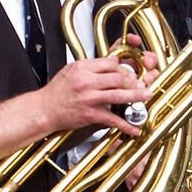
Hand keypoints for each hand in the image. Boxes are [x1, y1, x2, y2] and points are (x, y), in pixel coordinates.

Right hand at [39, 56, 153, 135]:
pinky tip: (134, 128)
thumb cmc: (56, 92)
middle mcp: (86, 81)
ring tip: (146, 96)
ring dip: (136, 96)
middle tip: (140, 84)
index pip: (111, 63)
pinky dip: (125, 125)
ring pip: (119, 94)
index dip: (123, 68)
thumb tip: (110, 64)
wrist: (44, 109)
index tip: (129, 73)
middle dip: (133, 80)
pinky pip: (112, 119)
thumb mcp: (71, 70)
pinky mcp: (90, 114)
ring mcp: (89, 98)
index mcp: (82, 68)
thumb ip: (90, 67)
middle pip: (118, 77)